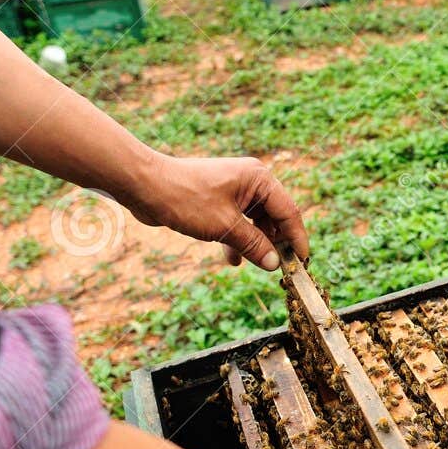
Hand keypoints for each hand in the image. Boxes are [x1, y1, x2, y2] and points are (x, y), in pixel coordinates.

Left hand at [126, 153, 309, 270]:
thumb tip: (276, 264)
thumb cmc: (186, 198)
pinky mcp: (220, 200)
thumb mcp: (225, 227)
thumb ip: (254, 245)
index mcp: (259, 179)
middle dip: (275, 243)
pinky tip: (232, 260)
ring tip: (253, 265)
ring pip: (256, 222)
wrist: (145, 185)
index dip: (297, 239)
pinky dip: (238, 240)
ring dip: (255, 244)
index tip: (302, 263)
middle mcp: (251, 181)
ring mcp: (235, 190)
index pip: (289, 212)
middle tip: (279, 269)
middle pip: (274, 217)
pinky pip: (239, 222)